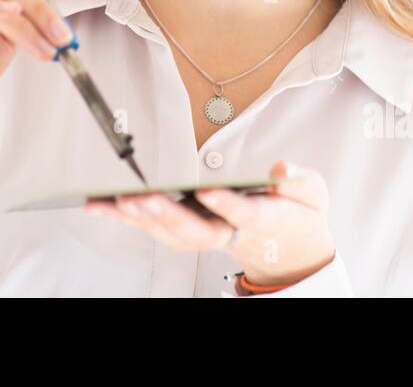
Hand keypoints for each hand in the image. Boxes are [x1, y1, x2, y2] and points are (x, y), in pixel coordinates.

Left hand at [84, 160, 337, 286]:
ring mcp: (203, 235)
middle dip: (169, 216)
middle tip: (145, 199)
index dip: (226, 204)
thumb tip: (282, 169)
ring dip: (140, 219)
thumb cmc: (295, 212)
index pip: (242, 214)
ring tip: (113, 202)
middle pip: (195, 230)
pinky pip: (151, 227)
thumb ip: (301, 182)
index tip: (209, 190)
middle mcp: (226, 233)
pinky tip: (99, 205)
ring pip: (168, 232)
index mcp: (261, 220)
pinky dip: (124, 217)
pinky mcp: (184, 231)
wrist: (285, 243)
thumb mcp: (312, 194)